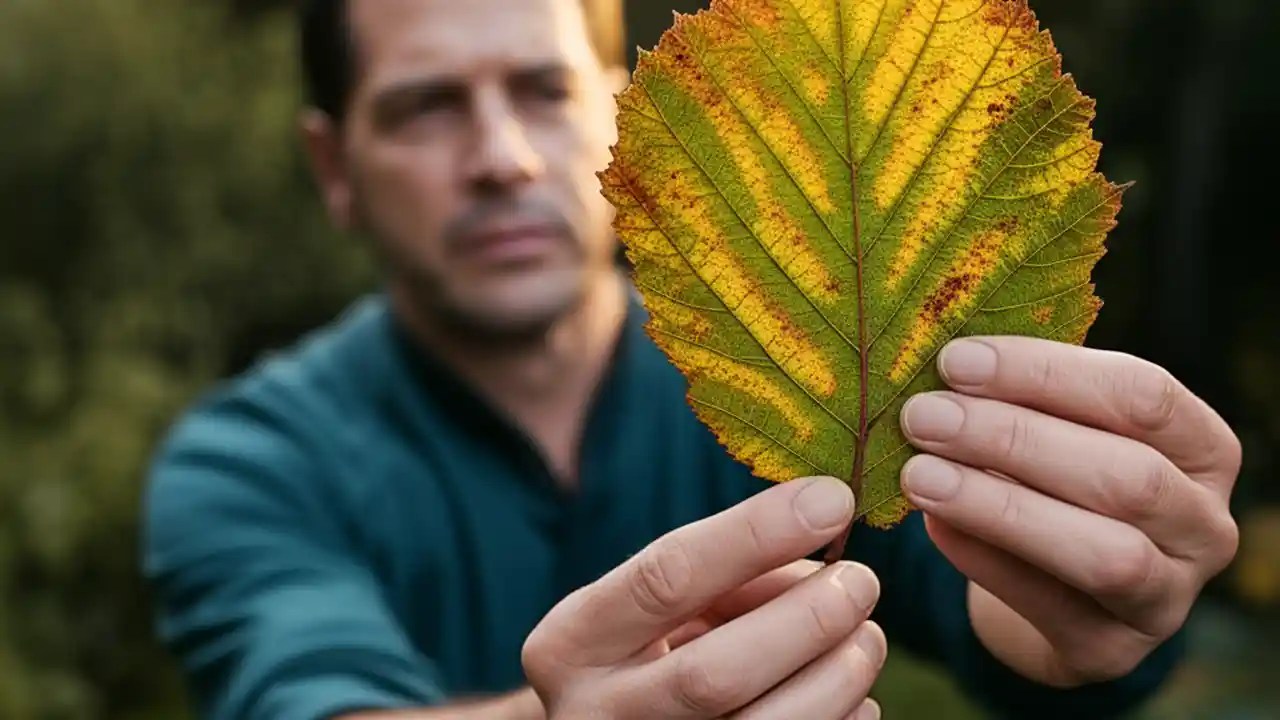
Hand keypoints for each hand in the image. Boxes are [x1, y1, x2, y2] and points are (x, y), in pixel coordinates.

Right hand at [522, 478, 884, 719]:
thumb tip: (824, 572)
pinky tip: (852, 693)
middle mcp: (594, 716)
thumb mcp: (653, 605)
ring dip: (835, 677)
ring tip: (866, 638)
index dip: (754, 534)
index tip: (831, 499)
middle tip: (861, 581)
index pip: (664, 578)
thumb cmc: (642, 651)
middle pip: (714, 674)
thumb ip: (724, 576)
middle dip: (805, 621)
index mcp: (571, 643)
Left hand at [899, 337, 1241, 687]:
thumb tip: (941, 361)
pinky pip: (1049, 606)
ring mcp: (1168, 597)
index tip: (957, 360)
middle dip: (1014, 439)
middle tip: (924, 416)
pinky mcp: (1112, 651)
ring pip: (1105, 553)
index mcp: (1202, 446)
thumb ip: (1021, 395)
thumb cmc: (1051, 479)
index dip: (1046, 373)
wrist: (1050, 589)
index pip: (1143, 394)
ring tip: (918, 474)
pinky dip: (984, 560)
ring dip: (1001, 507)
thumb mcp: (1054, 428)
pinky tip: (932, 524)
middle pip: (1127, 476)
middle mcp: (1204, 523)